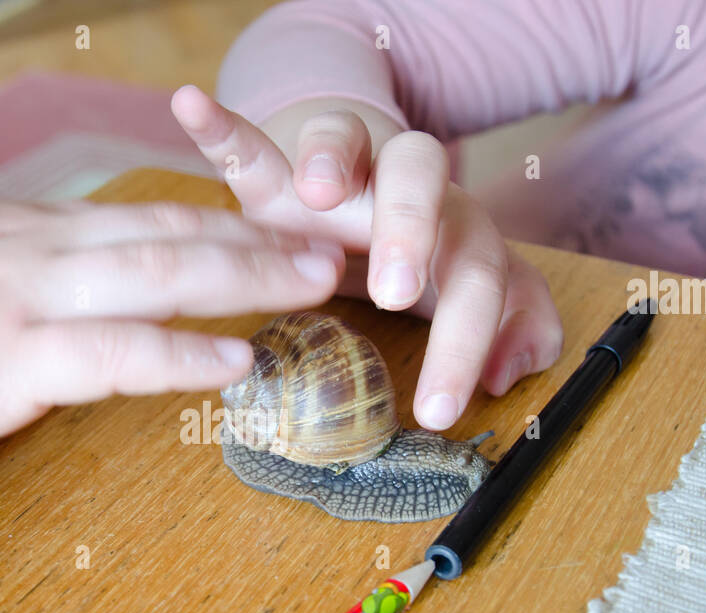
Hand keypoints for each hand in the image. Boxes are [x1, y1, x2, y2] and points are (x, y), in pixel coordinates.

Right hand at [0, 199, 343, 467]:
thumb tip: (31, 320)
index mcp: (10, 232)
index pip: (133, 218)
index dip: (211, 220)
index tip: (267, 227)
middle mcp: (26, 250)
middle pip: (165, 232)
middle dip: (254, 238)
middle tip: (324, 243)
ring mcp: (16, 299)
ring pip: (155, 274)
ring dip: (244, 277)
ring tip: (313, 284)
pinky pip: (109, 352)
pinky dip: (179, 354)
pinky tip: (234, 359)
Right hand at [171, 85, 561, 430]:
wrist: (362, 185)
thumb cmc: (417, 250)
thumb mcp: (464, 289)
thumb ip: (509, 322)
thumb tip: (512, 372)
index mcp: (456, 224)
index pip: (475, 275)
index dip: (462, 341)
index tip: (433, 408)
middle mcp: (404, 183)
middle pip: (423, 176)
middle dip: (410, 227)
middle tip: (391, 291)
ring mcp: (340, 165)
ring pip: (343, 134)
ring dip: (331, 156)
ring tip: (313, 192)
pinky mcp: (276, 164)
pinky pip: (248, 141)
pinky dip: (221, 128)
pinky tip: (192, 110)